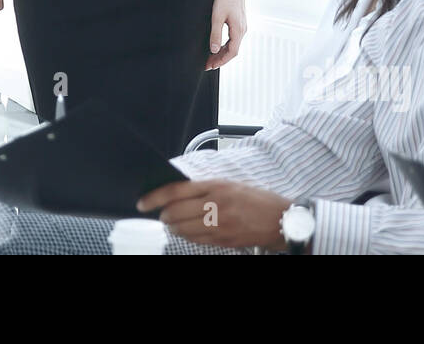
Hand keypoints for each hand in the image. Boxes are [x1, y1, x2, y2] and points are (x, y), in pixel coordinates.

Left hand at [137, 179, 288, 248]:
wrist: (280, 220)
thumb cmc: (256, 199)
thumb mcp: (230, 184)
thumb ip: (205, 188)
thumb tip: (178, 194)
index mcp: (216, 186)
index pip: (175, 191)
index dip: (154, 198)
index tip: (142, 203)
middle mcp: (215, 205)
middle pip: (175, 212)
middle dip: (163, 215)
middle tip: (160, 215)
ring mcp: (219, 225)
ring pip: (183, 229)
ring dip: (173, 227)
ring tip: (173, 223)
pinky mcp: (223, 240)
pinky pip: (196, 240)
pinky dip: (187, 236)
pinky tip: (188, 232)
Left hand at [206, 0, 246, 69]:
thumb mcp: (217, 17)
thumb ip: (215, 34)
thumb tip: (213, 50)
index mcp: (238, 30)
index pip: (232, 52)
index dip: (221, 61)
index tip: (211, 66)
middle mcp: (242, 30)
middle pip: (232, 50)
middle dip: (220, 59)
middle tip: (208, 65)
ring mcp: (242, 27)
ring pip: (233, 45)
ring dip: (222, 52)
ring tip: (211, 58)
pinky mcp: (239, 23)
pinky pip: (233, 39)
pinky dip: (225, 45)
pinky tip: (218, 46)